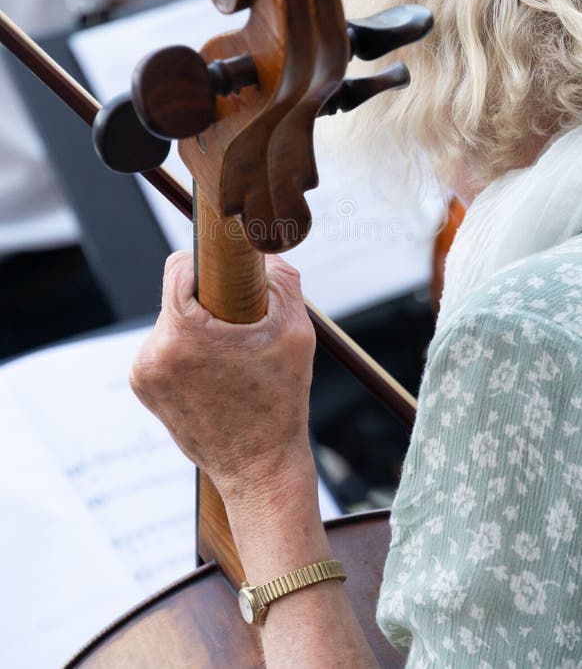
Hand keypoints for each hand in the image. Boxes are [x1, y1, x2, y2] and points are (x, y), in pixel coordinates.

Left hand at [130, 251, 315, 498]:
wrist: (259, 469)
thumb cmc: (281, 402)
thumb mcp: (296, 331)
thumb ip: (282, 279)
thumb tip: (264, 254)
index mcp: (183, 333)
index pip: (180, 267)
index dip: (209, 263)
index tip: (232, 277)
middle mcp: (153, 352)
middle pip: (177, 295)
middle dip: (209, 302)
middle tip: (242, 326)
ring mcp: (143, 373)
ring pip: (171, 322)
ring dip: (198, 327)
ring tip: (231, 357)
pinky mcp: (143, 388)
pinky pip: (165, 348)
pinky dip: (188, 350)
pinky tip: (216, 373)